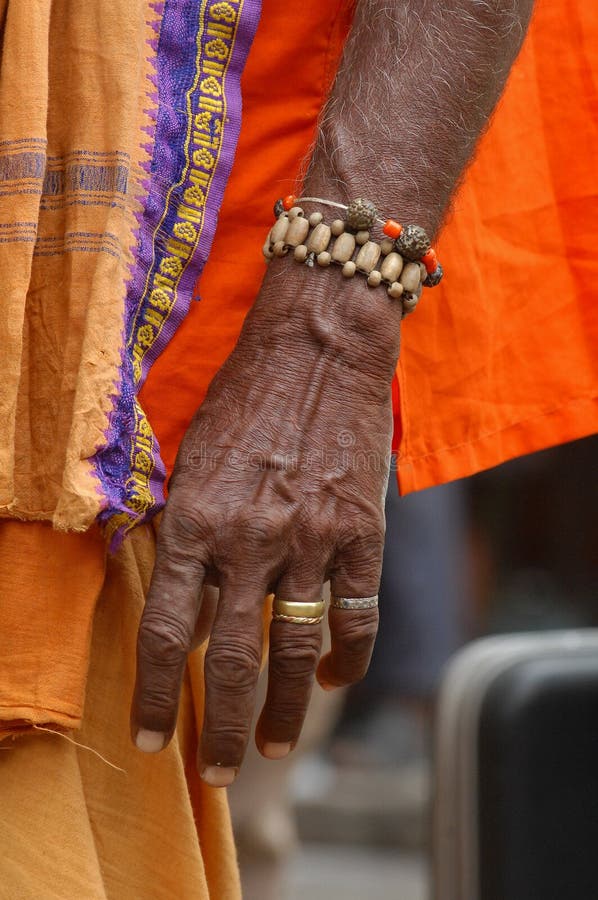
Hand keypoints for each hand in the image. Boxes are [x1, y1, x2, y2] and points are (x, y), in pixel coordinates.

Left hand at [131, 262, 400, 784]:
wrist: (318, 346)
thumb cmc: (246, 399)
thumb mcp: (194, 462)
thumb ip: (187, 539)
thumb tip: (187, 616)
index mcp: (195, 520)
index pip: (163, 631)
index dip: (152, 694)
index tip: (149, 739)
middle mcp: (250, 539)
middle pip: (232, 660)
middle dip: (220, 729)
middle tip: (217, 774)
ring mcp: (312, 540)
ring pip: (296, 652)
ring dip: (283, 713)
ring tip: (271, 747)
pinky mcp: (362, 534)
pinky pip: (356, 618)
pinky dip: (344, 661)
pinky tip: (329, 679)